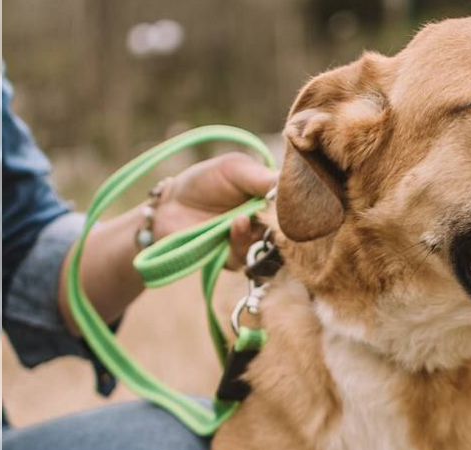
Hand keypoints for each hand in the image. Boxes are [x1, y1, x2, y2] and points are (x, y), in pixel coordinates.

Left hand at [59, 152, 278, 332]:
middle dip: (285, 222)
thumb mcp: (234, 169)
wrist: (168, 205)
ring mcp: (253, 243)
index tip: (300, 199)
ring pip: (272, 246)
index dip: (301, 204)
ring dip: (261, 232)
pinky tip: (236, 224)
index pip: (297, 205)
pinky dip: (243, 240)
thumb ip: (261, 177)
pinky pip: (248, 257)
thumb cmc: (202, 182)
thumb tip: (292, 188)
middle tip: (279, 212)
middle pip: (292, 230)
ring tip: (245, 217)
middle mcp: (268, 223)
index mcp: (272, 198)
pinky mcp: (236, 259)